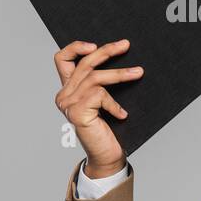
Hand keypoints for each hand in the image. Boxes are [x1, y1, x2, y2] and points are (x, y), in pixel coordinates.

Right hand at [54, 38, 143, 174]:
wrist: (106, 156)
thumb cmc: (108, 128)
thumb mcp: (101, 100)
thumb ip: (99, 83)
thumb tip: (118, 55)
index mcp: (67, 89)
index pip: (61, 59)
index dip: (76, 47)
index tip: (95, 45)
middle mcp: (64, 95)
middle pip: (84, 63)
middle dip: (107, 51)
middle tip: (126, 45)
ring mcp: (68, 104)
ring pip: (95, 78)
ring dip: (120, 74)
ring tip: (139, 73)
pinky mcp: (76, 113)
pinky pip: (100, 96)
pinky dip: (114, 104)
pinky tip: (122, 115)